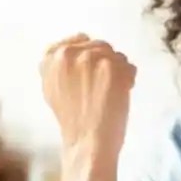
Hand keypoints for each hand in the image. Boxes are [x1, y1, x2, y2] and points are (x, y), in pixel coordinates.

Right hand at [40, 33, 136, 166]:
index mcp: (52, 58)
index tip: (92, 67)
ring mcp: (93, 58)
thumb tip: (79, 38)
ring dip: (117, 72)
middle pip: (98, 46)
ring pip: (115, 55)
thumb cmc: (71, 121)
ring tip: (109, 93)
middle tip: (102, 88)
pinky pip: (129, 66)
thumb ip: (59, 64)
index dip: (87, 53)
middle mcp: (71, 53)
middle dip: (104, 64)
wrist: (88, 142)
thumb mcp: (51, 88)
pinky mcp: (114, 68)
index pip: (76, 39)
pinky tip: (119, 96)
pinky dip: (128, 80)